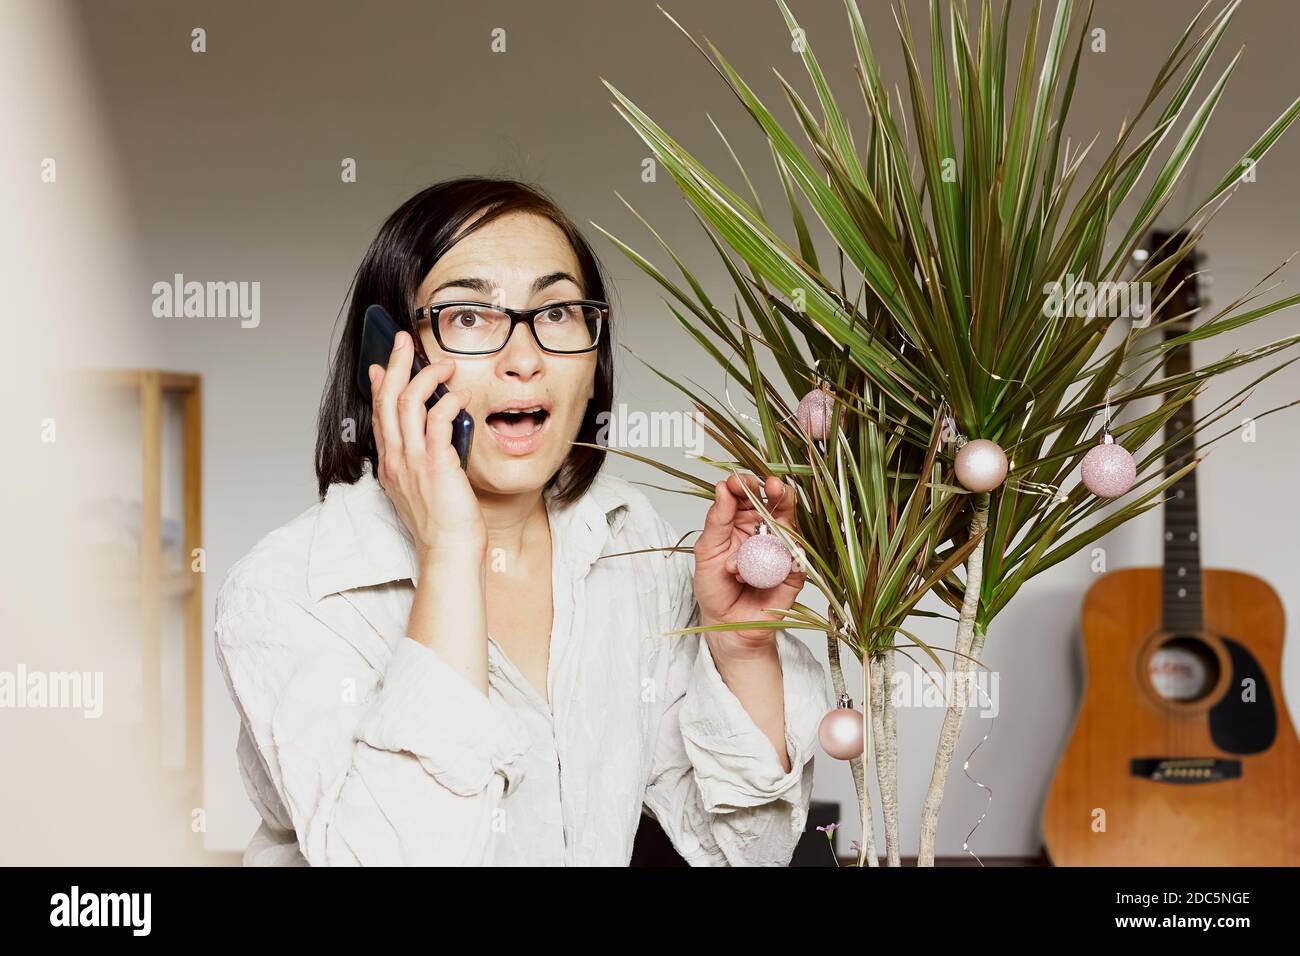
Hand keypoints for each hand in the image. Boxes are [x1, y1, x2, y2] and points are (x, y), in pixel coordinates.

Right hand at [370, 331, 485, 561]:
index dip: (379, 387)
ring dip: (425, 376)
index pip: (379, 417)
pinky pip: (437, 420)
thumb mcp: (425, 490)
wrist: (449, 554)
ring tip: (444, 365)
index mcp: (391, 466)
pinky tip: (461, 395)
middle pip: (386, 399)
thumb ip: (425, 462)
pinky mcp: (435, 463)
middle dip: (394, 364)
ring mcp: (413, 461)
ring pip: (407, 402)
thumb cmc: (444, 528)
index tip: (380, 366)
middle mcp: (396, 460)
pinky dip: (449, 401)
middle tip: (403, 341)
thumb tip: (438, 436)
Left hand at [693, 474, 804, 649]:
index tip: (736, 482)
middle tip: (770, 484)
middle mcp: (763, 532)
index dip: (744, 485)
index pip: (747, 496)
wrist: (725, 625)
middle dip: (775, 491)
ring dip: (783, 513)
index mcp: (741, 522)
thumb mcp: (707, 551)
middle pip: (775, 504)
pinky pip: (797, 558)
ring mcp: (780, 551)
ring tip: (778, 501)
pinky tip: (784, 548)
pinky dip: (791, 551)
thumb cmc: (714, 587)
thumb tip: (722, 487)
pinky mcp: (794, 573)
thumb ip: (717, 520)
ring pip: (789, 525)